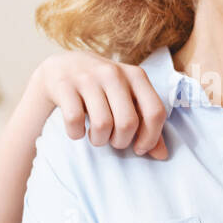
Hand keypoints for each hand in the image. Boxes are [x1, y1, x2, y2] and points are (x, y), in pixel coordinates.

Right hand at [29, 51, 167, 158]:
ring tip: (95, 136)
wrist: (61, 67)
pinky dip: (76, 133)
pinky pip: (75, 121)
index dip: (150, 138)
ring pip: (102, 124)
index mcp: (136, 75)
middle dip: (121, 141)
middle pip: (128, 123)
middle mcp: (113, 73)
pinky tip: (78, 129)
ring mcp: (87, 77)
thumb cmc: (101, 88)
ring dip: (98, 140)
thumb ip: (145, 123)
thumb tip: (162, 155)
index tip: (139, 148)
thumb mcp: (126, 99)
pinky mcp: (64, 85)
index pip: (155, 112)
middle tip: (113, 140)